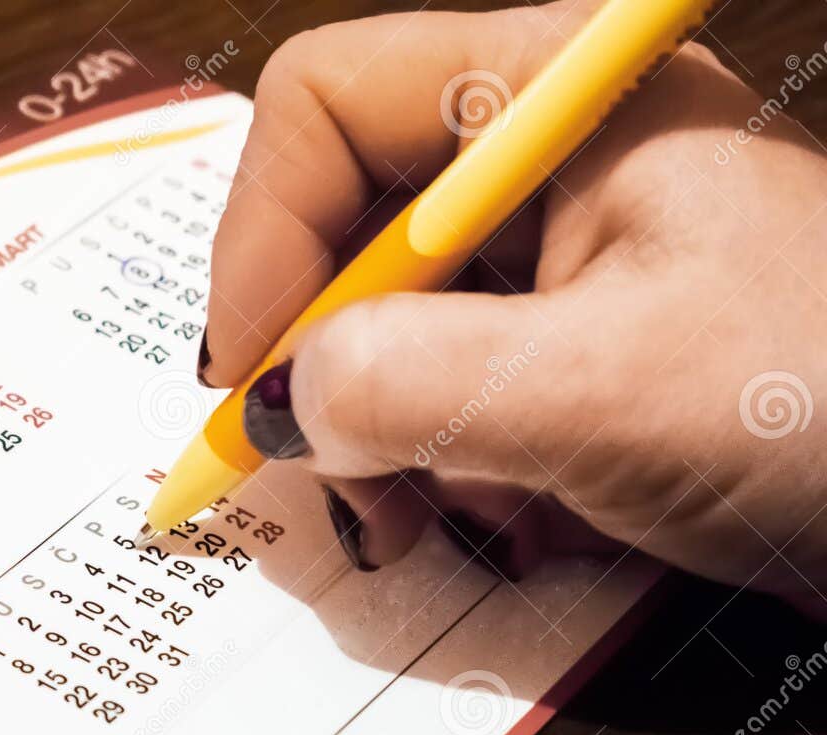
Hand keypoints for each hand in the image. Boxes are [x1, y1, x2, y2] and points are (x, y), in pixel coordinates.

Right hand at [203, 1, 826, 608]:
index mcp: (554, 99)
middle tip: (315, 470)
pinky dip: (437, 462)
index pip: (328, 108)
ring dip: (374, 431)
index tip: (245, 376)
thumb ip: (413, 385)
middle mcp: (544, 160)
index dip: (259, 236)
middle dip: (317, 360)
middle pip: (344, 227)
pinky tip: (490, 520)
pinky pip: (444, 386)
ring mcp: (561, 257)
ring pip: (385, 322)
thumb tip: (277, 412)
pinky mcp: (571, 344)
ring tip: (411, 518)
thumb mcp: (603, 391)